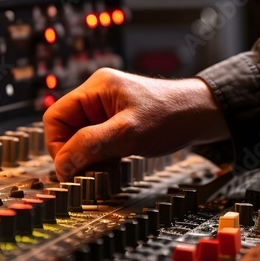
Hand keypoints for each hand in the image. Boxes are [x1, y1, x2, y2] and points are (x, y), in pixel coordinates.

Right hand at [43, 68, 229, 180]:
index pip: (55, 117)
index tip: (69, 169)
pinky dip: (101, 157)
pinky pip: (97, 143)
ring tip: (107, 167)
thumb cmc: (173, 115)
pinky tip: (114, 165)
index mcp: (96, 88)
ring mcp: (108, 110)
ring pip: (81, 139)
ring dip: (89, 157)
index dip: (57, 145)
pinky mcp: (118, 123)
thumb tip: (61, 164)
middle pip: (66, 130)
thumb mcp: (128, 133)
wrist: (204, 116)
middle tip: (89, 172)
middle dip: (75, 153)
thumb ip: (91, 146)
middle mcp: (98, 96)